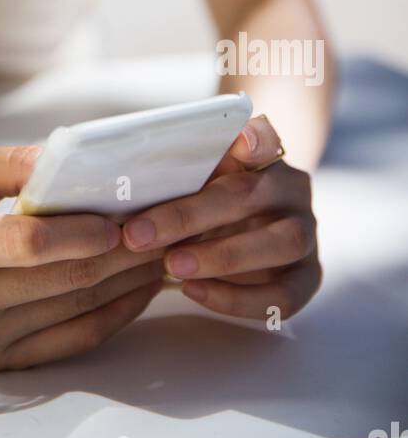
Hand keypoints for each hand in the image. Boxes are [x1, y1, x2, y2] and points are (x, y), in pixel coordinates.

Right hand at [0, 146, 164, 370]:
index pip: (25, 245)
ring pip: (72, 310)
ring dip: (125, 283)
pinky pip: (67, 342)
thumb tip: (67, 158)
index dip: (78, 232)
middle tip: (161, 228)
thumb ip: (8, 165)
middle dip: (120, 254)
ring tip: (159, 253)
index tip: (120, 217)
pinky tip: (134, 292)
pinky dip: (110, 317)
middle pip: (59, 279)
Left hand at [120, 114, 321, 320]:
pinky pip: (284, 296)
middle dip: (189, 216)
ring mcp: (307, 233)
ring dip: (221, 257)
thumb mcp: (198, 177)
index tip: (242, 142)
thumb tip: (128, 185)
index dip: (256, 139)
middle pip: (249, 196)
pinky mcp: (309, 277)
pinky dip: (239, 299)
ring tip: (171, 267)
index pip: (266, 137)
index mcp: (266, 155)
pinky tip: (195, 292)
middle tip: (138, 235)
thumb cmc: (210, 195)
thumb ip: (180, 172)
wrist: (249, 227)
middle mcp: (292, 190)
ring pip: (280, 244)